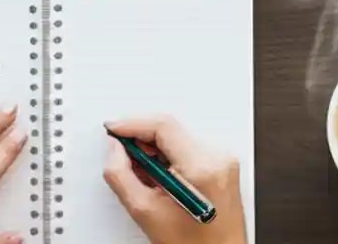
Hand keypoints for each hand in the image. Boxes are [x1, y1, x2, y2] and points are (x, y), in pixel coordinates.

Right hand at [102, 115, 246, 243]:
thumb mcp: (145, 212)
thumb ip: (121, 175)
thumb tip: (114, 149)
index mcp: (202, 168)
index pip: (163, 126)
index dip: (132, 124)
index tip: (114, 130)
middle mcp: (217, 159)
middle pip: (170, 130)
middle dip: (142, 140)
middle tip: (125, 158)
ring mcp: (223, 161)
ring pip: (177, 138)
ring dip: (154, 151)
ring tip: (147, 178)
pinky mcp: (223, 165)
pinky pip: (188, 149)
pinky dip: (168, 158)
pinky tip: (162, 180)